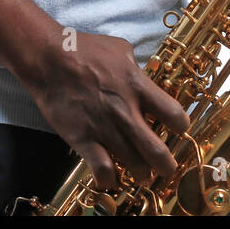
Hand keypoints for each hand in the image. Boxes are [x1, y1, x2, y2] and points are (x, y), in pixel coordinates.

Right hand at [22, 30, 190, 191]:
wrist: (49, 58)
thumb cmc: (84, 49)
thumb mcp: (120, 48)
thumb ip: (136, 68)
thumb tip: (144, 76)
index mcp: (138, 86)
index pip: (174, 115)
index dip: (180, 126)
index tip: (177, 130)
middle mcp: (126, 111)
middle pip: (157, 151)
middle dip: (166, 166)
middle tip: (166, 168)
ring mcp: (104, 128)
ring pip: (133, 165)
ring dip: (141, 174)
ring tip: (142, 174)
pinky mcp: (83, 139)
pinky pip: (102, 170)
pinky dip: (110, 179)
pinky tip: (111, 178)